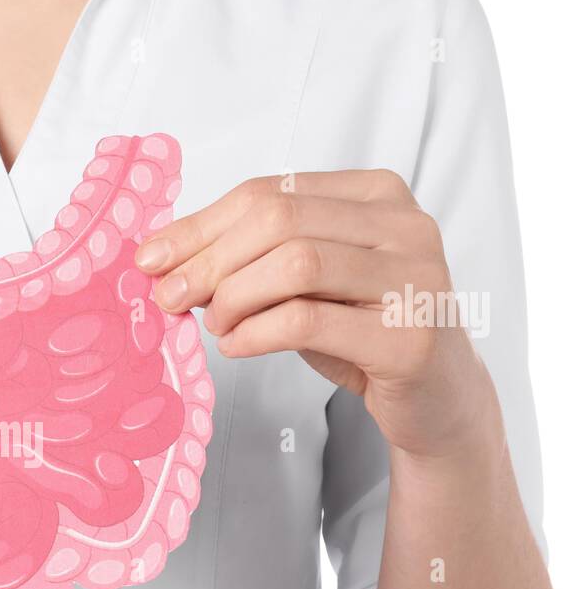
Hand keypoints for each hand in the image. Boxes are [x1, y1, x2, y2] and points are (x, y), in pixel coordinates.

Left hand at [135, 170, 498, 460]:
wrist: (436, 397)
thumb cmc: (361, 331)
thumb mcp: (306, 283)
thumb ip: (252, 257)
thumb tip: (167, 256)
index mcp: (377, 194)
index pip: (271, 191)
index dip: (201, 224)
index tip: (152, 259)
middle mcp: (404, 225)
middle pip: (279, 221)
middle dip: (209, 260)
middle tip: (169, 297)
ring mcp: (414, 279)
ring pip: (295, 264)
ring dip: (234, 297)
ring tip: (215, 326)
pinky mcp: (407, 337)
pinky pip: (308, 321)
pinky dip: (256, 333)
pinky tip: (236, 346)